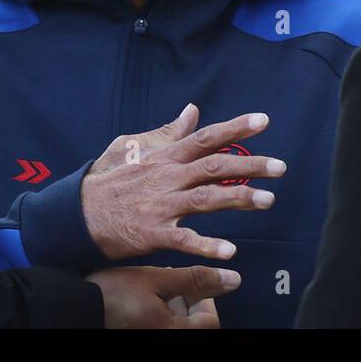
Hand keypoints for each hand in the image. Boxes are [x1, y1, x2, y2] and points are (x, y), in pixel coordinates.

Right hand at [80, 105, 284, 261]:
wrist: (79, 214)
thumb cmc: (114, 183)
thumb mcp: (140, 151)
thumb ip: (171, 134)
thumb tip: (193, 110)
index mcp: (167, 158)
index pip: (206, 138)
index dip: (236, 128)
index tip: (264, 120)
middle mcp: (168, 178)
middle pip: (215, 167)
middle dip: (250, 164)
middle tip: (281, 166)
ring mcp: (162, 205)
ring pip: (206, 199)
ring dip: (239, 199)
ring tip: (268, 200)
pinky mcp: (154, 233)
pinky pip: (185, 239)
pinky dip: (208, 245)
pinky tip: (230, 251)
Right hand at [86, 265, 239, 327]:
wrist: (79, 306)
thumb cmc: (116, 292)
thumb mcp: (157, 279)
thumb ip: (195, 280)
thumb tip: (233, 279)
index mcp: (173, 331)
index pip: (210, 323)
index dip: (207, 300)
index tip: (189, 283)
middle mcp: (165, 338)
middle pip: (195, 326)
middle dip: (189, 303)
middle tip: (171, 282)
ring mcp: (153, 336)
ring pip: (179, 326)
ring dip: (176, 308)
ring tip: (158, 287)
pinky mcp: (143, 332)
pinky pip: (164, 326)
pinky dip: (163, 313)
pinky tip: (149, 298)